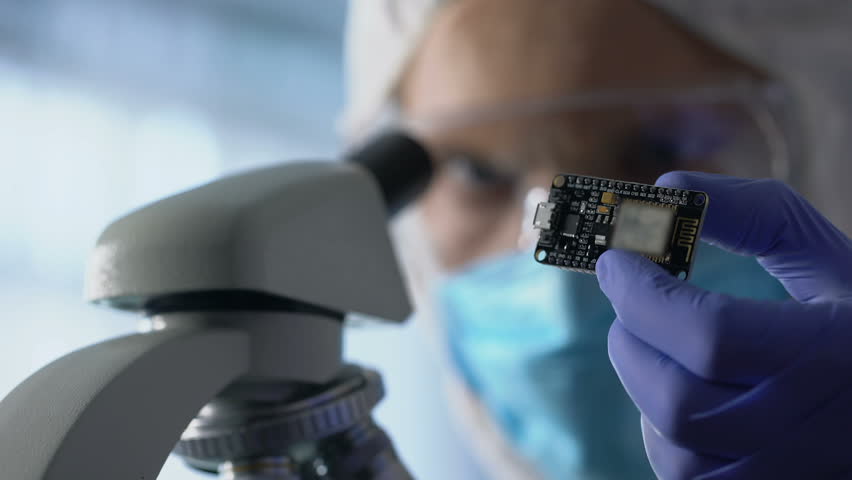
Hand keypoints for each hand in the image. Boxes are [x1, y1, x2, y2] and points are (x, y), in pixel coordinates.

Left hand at [596, 172, 851, 478]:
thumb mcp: (826, 256)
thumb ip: (754, 214)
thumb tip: (667, 188)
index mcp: (832, 353)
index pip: (709, 334)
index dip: (643, 294)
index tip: (614, 261)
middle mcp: (814, 429)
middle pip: (679, 401)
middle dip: (632, 342)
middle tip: (629, 304)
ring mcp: (792, 472)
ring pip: (677, 450)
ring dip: (645, 389)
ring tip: (660, 348)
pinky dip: (666, 436)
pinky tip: (684, 396)